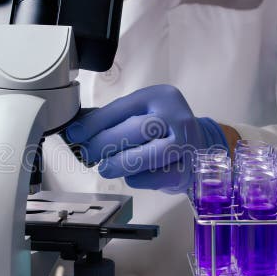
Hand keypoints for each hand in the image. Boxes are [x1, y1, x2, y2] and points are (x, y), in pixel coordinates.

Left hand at [65, 84, 227, 192]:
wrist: (202, 148)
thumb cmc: (164, 131)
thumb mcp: (143, 114)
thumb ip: (115, 120)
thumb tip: (79, 130)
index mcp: (161, 97)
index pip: (122, 108)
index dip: (94, 123)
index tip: (75, 134)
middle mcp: (176, 117)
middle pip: (134, 129)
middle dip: (104, 143)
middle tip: (88, 154)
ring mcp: (185, 144)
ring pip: (147, 154)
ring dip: (119, 162)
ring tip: (104, 168)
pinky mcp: (186, 170)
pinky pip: (155, 176)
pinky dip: (137, 178)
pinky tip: (130, 175)